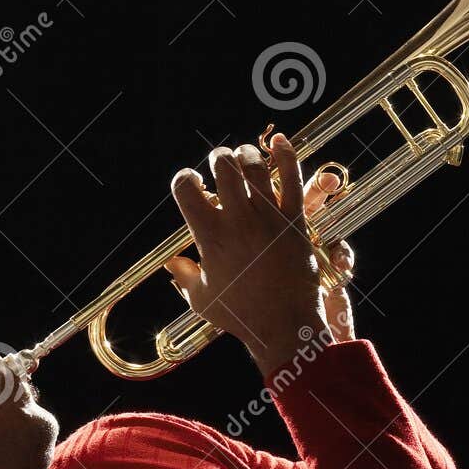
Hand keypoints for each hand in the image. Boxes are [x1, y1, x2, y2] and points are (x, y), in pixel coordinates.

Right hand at [165, 134, 354, 378]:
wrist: (285, 326)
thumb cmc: (241, 316)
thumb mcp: (202, 300)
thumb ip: (185, 276)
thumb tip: (172, 263)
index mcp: (209, 236)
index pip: (185, 188)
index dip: (184, 179)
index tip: (190, 185)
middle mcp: (237, 221)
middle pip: (222, 166)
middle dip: (217, 158)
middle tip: (219, 164)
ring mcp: (268, 218)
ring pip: (255, 166)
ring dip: (246, 156)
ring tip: (244, 160)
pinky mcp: (296, 219)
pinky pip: (293, 177)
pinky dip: (285, 155)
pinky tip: (279, 142)